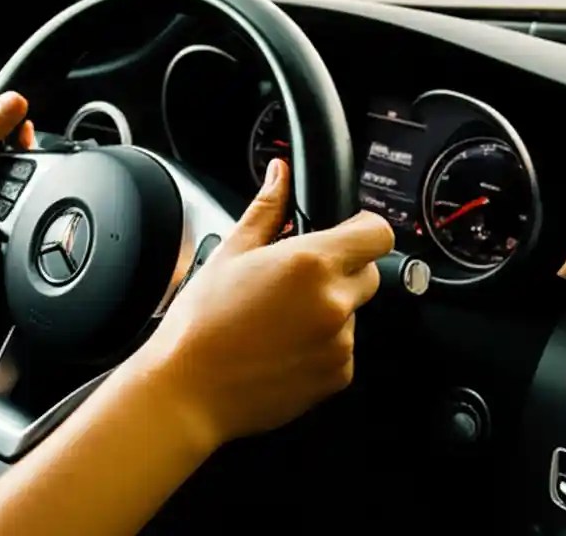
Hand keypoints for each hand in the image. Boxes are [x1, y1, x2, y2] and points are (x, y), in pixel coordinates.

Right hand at [130, 159, 393, 448]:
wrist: (188, 390)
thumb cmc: (201, 325)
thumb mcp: (231, 252)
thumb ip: (267, 208)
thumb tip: (280, 175)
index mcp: (311, 263)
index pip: (376, 233)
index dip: (363, 228)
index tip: (347, 233)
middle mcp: (333, 302)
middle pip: (367, 273)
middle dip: (341, 270)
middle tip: (294, 281)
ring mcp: (339, 343)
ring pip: (352, 312)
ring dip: (327, 310)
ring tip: (277, 320)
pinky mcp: (338, 376)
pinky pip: (342, 348)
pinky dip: (321, 345)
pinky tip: (281, 346)